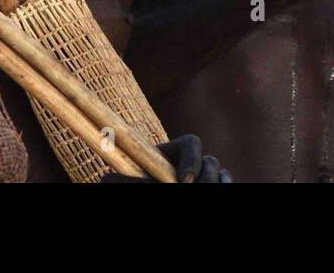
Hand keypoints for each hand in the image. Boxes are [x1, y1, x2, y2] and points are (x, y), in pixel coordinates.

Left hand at [101, 134, 231, 182]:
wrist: (150, 175)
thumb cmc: (142, 173)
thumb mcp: (136, 172)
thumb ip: (128, 177)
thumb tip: (106, 178)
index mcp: (178, 148)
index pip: (192, 144)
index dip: (191, 161)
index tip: (184, 181)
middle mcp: (197, 158)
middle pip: (210, 162)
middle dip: (205, 177)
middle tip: (192, 187)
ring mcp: (208, 173)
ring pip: (221, 173)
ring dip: (218, 182)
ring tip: (213, 190)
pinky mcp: (215, 182)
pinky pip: (227, 181)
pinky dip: (225, 184)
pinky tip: (221, 189)